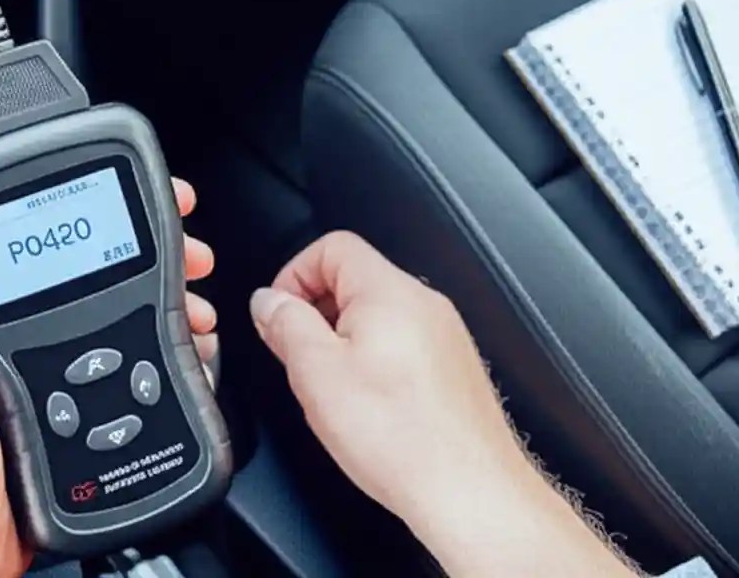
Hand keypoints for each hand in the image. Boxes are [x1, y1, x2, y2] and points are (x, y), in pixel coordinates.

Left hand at [0, 170, 217, 577]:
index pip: (14, 232)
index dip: (69, 202)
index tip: (120, 190)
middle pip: (72, 267)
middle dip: (137, 248)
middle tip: (182, 249)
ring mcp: (29, 369)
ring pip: (105, 310)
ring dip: (158, 295)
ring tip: (189, 299)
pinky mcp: (60, 405)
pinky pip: (113, 359)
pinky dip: (153, 347)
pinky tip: (176, 346)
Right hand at [250, 232, 635, 576]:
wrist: (470, 492)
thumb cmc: (404, 440)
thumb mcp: (316, 373)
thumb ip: (286, 325)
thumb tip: (269, 301)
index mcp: (390, 292)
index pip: (332, 246)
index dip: (293, 274)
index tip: (278, 314)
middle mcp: (424, 305)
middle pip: (353, 279)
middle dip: (314, 312)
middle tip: (296, 356)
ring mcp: (444, 336)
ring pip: (376, 316)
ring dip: (341, 342)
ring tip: (330, 389)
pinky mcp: (451, 369)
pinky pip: (400, 346)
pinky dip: (371, 364)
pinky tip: (365, 407)